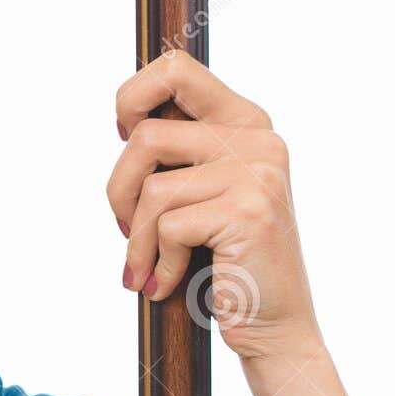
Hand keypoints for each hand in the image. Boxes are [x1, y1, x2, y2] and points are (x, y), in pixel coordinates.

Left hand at [107, 49, 322, 367]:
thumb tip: (125, 119)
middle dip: (119, 189)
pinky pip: (166, 226)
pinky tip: (166, 283)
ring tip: (144, 265)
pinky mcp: (248, 210)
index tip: (124, 138)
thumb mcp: (199, 191)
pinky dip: (155, 262)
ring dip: (134, 237)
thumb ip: (176, 150)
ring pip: (150, 187)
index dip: (131, 97)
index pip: (175, 69)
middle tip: (126, 228)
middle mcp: (258, 138)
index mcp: (246, 122)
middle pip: (146, 133)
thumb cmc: (224, 260)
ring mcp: (257, 172)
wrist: (275, 326)